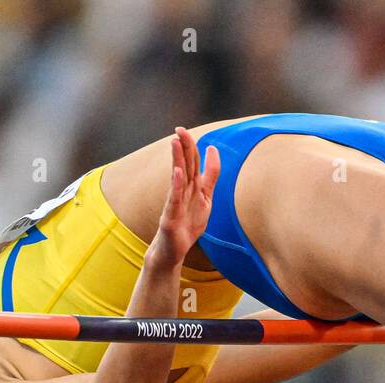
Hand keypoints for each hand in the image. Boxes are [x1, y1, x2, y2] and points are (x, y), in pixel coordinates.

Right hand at [149, 127, 219, 270]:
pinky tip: (177, 172)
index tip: (186, 131)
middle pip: (185, 165)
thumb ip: (210, 176)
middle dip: (183, 147)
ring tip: (175, 142)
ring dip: (177, 159)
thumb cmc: (187, 225)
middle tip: (179, 129)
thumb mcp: (205, 198)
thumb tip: (213, 149)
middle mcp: (182, 192)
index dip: (192, 146)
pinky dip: (176, 185)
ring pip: (178, 178)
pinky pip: (174, 198)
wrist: (173, 251)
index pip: (193, 162)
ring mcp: (175, 203)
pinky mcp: (170, 216)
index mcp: (192, 187)